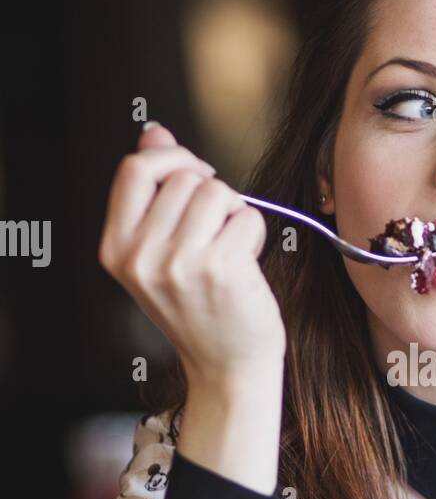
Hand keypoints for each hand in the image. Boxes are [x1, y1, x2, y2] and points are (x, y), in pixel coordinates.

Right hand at [99, 123, 286, 386]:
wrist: (227, 366)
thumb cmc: (199, 308)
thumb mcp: (159, 250)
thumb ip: (153, 190)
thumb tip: (154, 133)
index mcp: (116, 248)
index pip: (134, 169)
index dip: (170, 158)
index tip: (193, 174)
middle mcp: (141, 257)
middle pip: (183, 177)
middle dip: (209, 193)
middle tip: (214, 233)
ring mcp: (179, 264)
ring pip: (217, 192)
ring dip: (234, 214)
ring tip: (229, 249)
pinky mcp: (220, 269)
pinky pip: (247, 216)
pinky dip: (255, 233)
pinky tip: (245, 264)